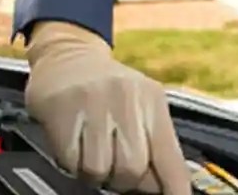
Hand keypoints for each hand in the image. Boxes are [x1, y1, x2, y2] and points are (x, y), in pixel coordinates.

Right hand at [23, 20, 191, 193]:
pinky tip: (75, 144)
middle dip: (124, 179)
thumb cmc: (108, 89)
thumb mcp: (140, 105)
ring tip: (92, 153)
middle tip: (114, 168)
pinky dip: (72, 163)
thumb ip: (153, 142)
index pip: (170, 155)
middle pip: (134, 168)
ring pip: (100, 169)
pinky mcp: (63, 108)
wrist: (68, 55)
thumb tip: (159, 187)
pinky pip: (71, 160)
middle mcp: (128, 98)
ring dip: (95, 172)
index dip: (174, 186)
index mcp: (153, 101)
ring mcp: (95, 102)